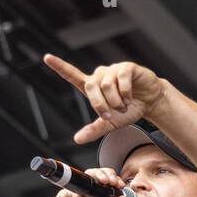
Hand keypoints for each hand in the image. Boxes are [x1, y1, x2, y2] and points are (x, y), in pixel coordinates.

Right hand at [41, 166, 127, 196]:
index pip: (112, 186)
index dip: (117, 182)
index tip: (121, 185)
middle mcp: (92, 196)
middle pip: (102, 176)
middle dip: (109, 174)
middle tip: (113, 181)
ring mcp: (80, 193)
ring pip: (89, 175)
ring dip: (98, 175)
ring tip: (103, 182)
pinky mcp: (68, 194)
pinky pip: (75, 189)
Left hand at [43, 55, 169, 144]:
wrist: (150, 103)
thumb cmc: (128, 111)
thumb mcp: (110, 124)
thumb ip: (94, 130)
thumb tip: (77, 139)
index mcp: (92, 88)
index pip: (72, 75)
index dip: (60, 66)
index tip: (47, 57)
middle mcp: (100, 76)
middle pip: (90, 86)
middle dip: (99, 104)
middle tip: (110, 114)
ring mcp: (113, 70)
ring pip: (106, 84)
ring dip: (116, 101)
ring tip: (124, 106)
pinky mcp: (126, 67)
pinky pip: (121, 79)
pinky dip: (125, 93)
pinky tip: (130, 97)